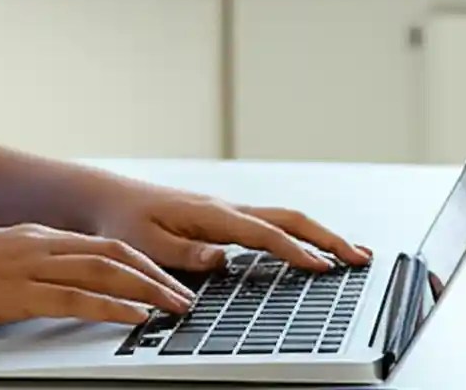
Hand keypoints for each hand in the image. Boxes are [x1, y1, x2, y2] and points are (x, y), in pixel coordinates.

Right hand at [0, 223, 196, 332]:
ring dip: (146, 289)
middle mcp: (36, 243)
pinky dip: (111, 306)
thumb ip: (25, 269)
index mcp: (33, 235)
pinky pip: (74, 297)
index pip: (100, 243)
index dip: (140, 260)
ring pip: (102, 270)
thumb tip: (53, 285)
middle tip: (186, 293)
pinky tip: (134, 316)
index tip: (166, 277)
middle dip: (155, 273)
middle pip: (113, 251)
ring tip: (175, 306)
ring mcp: (26, 265)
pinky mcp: (14, 292)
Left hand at [92, 181, 372, 272]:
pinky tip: (312, 250)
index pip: (263, 234)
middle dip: (327, 237)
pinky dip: (299, 235)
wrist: (106, 199)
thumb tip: (222, 259)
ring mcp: (227, 212)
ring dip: (319, 235)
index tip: (322, 267)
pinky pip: (271, 225)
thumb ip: (183, 253)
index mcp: (209, 214)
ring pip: (284, 219)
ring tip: (353, 254)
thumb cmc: (122, 222)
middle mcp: (224, 208)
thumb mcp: (144, 244)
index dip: (295, 251)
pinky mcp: (224, 219)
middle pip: (288, 218)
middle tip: (360, 258)